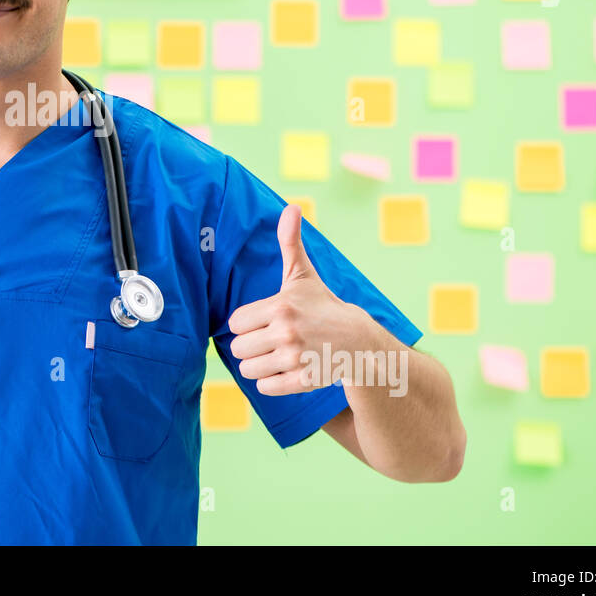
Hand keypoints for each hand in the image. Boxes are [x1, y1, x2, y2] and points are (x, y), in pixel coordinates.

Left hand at [228, 203, 372, 395]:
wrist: (359, 343)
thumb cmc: (324, 307)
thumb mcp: (304, 276)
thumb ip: (290, 243)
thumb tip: (291, 207)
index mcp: (281, 306)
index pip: (235, 324)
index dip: (247, 325)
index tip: (265, 322)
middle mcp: (287, 333)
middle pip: (238, 349)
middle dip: (252, 347)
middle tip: (272, 341)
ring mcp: (296, 359)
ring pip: (248, 370)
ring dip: (259, 366)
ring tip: (279, 356)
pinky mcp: (304, 382)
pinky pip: (265, 388)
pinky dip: (272, 383)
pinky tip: (288, 370)